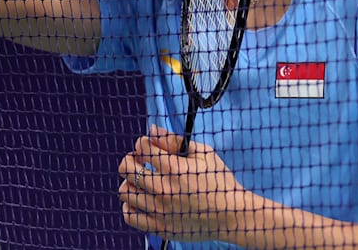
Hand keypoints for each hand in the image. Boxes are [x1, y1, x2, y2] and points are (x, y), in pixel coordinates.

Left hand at [117, 125, 252, 242]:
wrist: (233, 216)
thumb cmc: (219, 182)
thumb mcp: (204, 154)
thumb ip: (175, 140)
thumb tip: (152, 129)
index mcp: (175, 168)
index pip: (143, 146)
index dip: (143, 143)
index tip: (150, 147)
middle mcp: (165, 189)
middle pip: (126, 167)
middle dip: (131, 159)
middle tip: (140, 162)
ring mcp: (161, 210)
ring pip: (125, 192)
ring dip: (130, 182)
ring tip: (141, 182)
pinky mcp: (160, 228)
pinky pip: (130, 217)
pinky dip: (130, 206)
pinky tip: (141, 201)